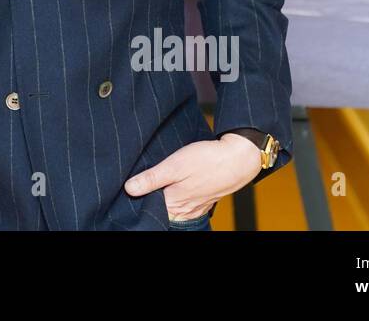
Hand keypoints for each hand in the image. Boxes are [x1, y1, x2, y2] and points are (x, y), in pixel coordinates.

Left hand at [123, 134, 261, 221]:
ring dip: (163, 195)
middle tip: (143, 180)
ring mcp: (194, 207)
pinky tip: (174, 184)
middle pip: (159, 208)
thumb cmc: (208, 160)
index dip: (138, 197)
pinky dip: (176, 196)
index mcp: (174, 204)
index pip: (148, 208)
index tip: (131, 186)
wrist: (238, 158)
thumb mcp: (174, 165)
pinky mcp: (202, 201)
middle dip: (150, 196)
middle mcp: (184, 210)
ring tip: (160, 180)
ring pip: (171, 206)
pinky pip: (183, 203)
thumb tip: (129, 189)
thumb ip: (151, 179)